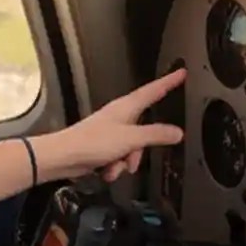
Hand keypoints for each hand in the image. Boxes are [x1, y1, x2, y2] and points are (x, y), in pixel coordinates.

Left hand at [33, 69, 186, 182]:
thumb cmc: (93, 142)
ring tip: (114, 167)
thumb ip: (156, 135)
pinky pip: (119, 158)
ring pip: (132, 148)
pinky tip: (105, 172)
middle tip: (132, 159)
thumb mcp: (131, 139)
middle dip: (140, 150)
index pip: (154, 91)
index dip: (168, 82)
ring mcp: (111, 132)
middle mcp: (120, 117)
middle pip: (144, 131)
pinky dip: (115, 167)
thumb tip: (178, 132)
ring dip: (126, 162)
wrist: (63, 157)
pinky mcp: (102, 147)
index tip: (181, 73)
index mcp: (127, 106)